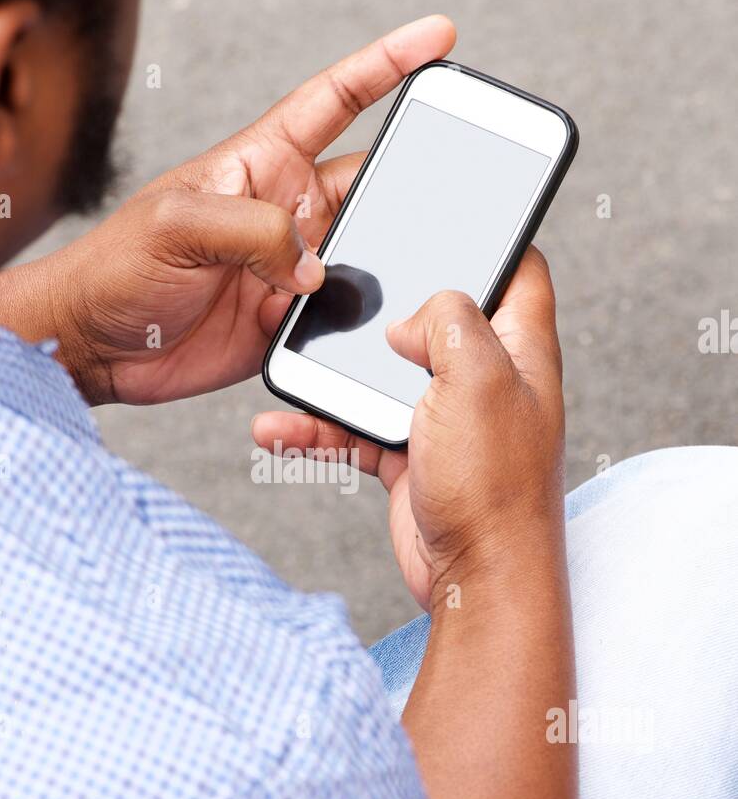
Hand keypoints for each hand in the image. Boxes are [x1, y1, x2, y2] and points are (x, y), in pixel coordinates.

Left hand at [0, 16, 455, 403]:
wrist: (91, 346)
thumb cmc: (113, 267)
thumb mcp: (176, 224)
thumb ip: (253, 230)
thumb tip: (317, 267)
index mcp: (260, 162)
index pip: (335, 100)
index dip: (387, 65)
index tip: (439, 37)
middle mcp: (285, 209)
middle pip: (369, 184)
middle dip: (412, 185)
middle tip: (455, 191)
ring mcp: (290, 266)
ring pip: (366, 254)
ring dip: (387, 264)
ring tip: (414, 272)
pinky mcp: (288, 321)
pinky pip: (341, 316)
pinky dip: (358, 323)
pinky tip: (364, 329)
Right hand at [252, 248, 564, 610]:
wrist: (475, 582)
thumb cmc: (493, 489)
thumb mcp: (477, 380)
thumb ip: (450, 321)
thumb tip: (412, 315)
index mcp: (519, 347)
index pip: (518, 269)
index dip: (489, 237)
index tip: (443, 216)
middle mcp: (487, 378)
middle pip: (435, 317)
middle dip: (384, 304)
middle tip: (340, 284)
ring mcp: (446, 418)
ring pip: (381, 374)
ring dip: (332, 376)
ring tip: (286, 368)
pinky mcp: (411, 456)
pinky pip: (355, 428)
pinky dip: (317, 430)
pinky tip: (278, 432)